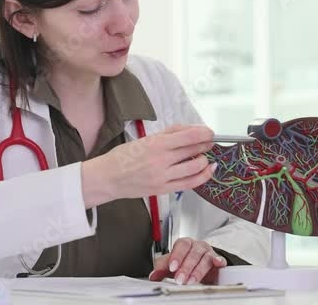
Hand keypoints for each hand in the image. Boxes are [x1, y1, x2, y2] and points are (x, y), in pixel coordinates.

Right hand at [81, 125, 216, 205]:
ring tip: (204, 155)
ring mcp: (163, 177)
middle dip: (206, 144)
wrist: (107, 178)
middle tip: (209, 142)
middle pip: (194, 150)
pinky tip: (208, 170)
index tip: (210, 132)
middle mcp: (161, 161)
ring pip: (195, 167)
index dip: (205, 133)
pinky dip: (203, 176)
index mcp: (156, 144)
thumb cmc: (124, 156)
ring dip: (205, 160)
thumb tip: (192, 129)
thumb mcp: (146, 138)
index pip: (189, 136)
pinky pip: (190, 184)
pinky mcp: (163, 190)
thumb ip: (170, 133)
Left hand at [147, 238, 227, 284]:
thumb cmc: (184, 263)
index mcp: (186, 244)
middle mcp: (198, 246)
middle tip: (179, 279)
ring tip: (191, 281)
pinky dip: (219, 261)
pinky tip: (217, 264)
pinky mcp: (218, 262)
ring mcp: (209, 253)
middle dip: (186, 267)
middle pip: (193, 253)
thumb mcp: (172, 265)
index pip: (181, 245)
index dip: (177, 255)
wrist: (199, 266)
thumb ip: (162, 268)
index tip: (172, 267)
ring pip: (205, 258)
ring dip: (198, 270)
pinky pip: (221, 259)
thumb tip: (153, 275)